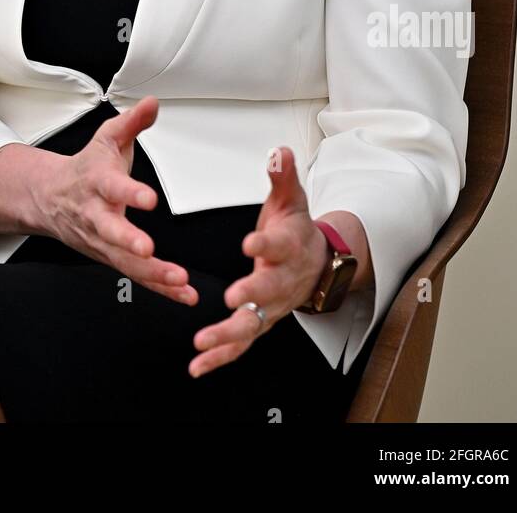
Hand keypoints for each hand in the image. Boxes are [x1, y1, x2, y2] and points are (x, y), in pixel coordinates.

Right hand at [40, 95, 199, 306]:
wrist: (50, 197)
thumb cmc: (86, 169)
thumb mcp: (107, 139)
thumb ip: (132, 122)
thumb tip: (151, 104)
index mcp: (98, 182)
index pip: (113, 187)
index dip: (130, 192)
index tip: (149, 198)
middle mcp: (96, 215)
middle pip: (110, 231)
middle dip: (129, 242)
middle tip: (148, 249)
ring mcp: (102, 241)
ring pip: (124, 261)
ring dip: (151, 273)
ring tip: (177, 279)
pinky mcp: (111, 258)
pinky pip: (136, 276)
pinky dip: (160, 288)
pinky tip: (183, 293)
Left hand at [189, 145, 327, 377]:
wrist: (319, 263)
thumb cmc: (297, 229)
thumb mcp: (292, 198)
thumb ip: (283, 176)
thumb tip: (278, 153)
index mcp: (289, 246)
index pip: (279, 244)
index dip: (266, 243)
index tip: (250, 241)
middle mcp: (282, 280)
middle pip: (269, 290)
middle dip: (251, 295)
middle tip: (231, 298)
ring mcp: (271, 305)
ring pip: (253, 324)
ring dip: (228, 335)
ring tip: (203, 342)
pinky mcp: (260, 322)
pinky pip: (241, 343)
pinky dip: (220, 356)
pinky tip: (198, 364)